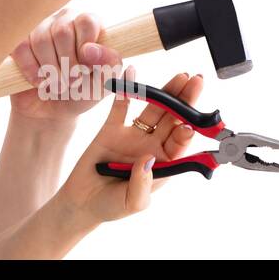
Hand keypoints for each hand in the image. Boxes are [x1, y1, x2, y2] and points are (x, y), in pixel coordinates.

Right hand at [9, 11, 119, 121]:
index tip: (87, 68)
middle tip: (72, 82)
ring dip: (50, 71)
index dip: (86, 47)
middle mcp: (63, 20)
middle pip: (62, 31)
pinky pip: (21, 49)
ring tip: (57, 85)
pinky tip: (39, 82)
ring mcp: (38, 28)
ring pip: (41, 40)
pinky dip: (31, 71)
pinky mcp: (18, 41)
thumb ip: (109, 67)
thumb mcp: (102, 86)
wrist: (51, 111)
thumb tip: (91, 51)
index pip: (87, 21)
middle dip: (68, 64)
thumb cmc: (81, 94)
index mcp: (89, 25)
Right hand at [55, 70, 202, 225]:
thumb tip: (148, 159)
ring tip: (180, 76)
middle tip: (196, 82)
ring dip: (165, 92)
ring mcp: (132, 135)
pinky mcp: (111, 128)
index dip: (187, 131)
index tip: (190, 123)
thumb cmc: (111, 206)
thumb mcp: (133, 203)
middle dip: (186, 101)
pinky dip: (126, 90)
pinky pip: (121, 106)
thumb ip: (142, 183)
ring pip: (153, 109)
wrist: (82, 202)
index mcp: (162, 163)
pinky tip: (132, 73)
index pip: (179, 143)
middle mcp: (151, 146)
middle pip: (172, 120)